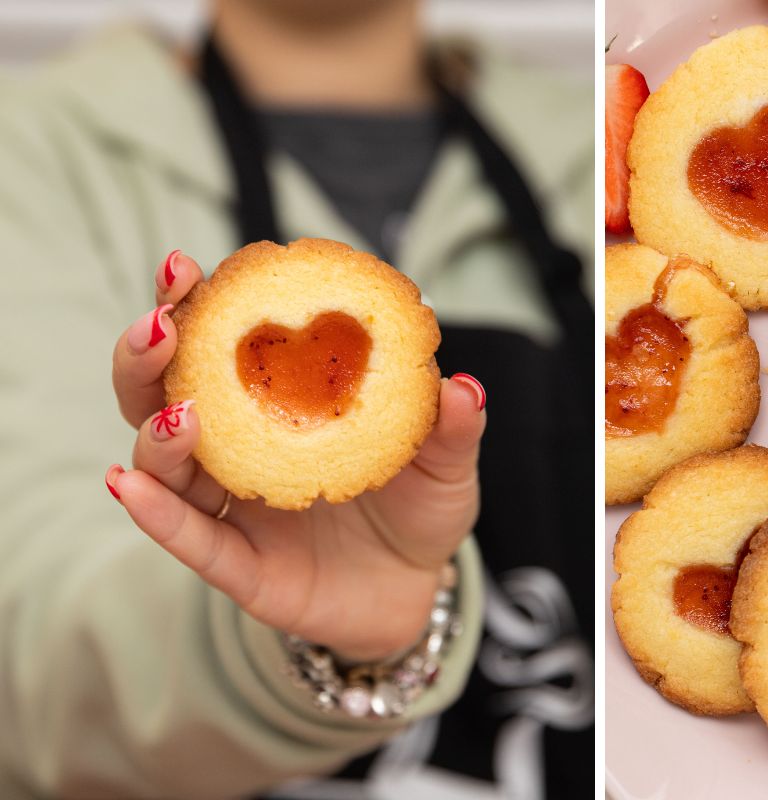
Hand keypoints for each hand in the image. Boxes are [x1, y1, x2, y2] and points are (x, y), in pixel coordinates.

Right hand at [105, 251, 485, 660]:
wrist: (419, 589)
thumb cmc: (420, 507)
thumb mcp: (445, 461)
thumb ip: (451, 425)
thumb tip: (461, 385)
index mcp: (280, 402)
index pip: (224, 343)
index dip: (197, 304)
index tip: (187, 267)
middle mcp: (240, 447)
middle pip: (166, 392)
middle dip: (148, 354)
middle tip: (161, 322)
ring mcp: (233, 507)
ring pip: (166, 465)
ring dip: (156, 432)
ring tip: (175, 411)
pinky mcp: (239, 565)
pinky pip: (189, 539)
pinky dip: (157, 514)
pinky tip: (127, 486)